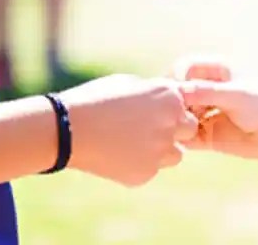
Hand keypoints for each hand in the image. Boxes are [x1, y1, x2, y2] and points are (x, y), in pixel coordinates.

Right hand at [57, 75, 198, 186]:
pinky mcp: (145, 174)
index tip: (156, 108)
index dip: (173, 107)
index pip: (189, 104)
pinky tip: (117, 154)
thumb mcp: (129, 84)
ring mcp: (159, 152)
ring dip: (162, 149)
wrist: (68, 128)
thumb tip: (165, 101)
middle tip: (147, 127)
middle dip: (174, 128)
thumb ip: (154, 94)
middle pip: (189, 129)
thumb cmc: (96, 99)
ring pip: (175, 154)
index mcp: (170, 98)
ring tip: (133, 141)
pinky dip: (140, 163)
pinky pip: (152, 169)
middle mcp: (171, 124)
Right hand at [173, 58, 257, 161]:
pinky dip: (182, 137)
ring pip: (180, 113)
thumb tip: (177, 91)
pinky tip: (185, 139)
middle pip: (179, 90)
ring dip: (177, 119)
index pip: (186, 66)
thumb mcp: (236, 95)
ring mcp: (207, 112)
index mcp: (218, 70)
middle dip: (175, 101)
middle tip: (179, 111)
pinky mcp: (207, 134)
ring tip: (187, 126)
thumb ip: (207, 92)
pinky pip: (187, 135)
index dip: (177, 76)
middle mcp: (209, 89)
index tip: (177, 89)